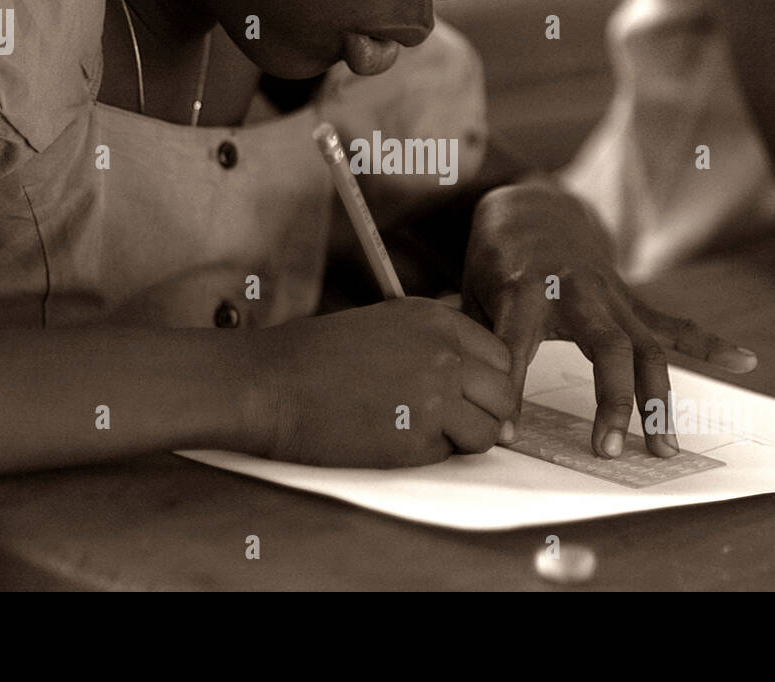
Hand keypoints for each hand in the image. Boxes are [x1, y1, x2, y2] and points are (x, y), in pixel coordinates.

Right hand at [257, 297, 515, 467]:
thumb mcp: (385, 324)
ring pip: (487, 431)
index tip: (479, 396)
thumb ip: (433, 342)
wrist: (270, 383)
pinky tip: (395, 439)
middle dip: (489, 413)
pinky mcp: (416, 439)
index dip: (491, 382)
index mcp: (435, 319)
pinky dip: (431, 455)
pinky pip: (449, 455)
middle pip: (504, 393)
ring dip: (465, 438)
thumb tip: (475, 375)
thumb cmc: (314, 355)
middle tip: (463, 424)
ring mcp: (435, 397)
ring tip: (425, 433)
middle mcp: (444, 353)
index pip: (500, 355)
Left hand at [461, 182, 757, 458]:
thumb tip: (464, 391)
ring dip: (658, 397)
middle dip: (611, 399)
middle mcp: (576, 291)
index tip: (508, 433)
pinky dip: (710, 344)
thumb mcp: (469, 292)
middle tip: (608, 449)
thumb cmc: (495, 260)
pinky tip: (747, 361)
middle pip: (606, 347)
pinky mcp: (631, 299)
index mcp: (525, 289)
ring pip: (646, 346)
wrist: (531, 206)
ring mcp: (611, 295)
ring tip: (665, 447)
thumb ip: (473, 339)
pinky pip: (674, 324)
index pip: (519, 344)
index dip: (513, 387)